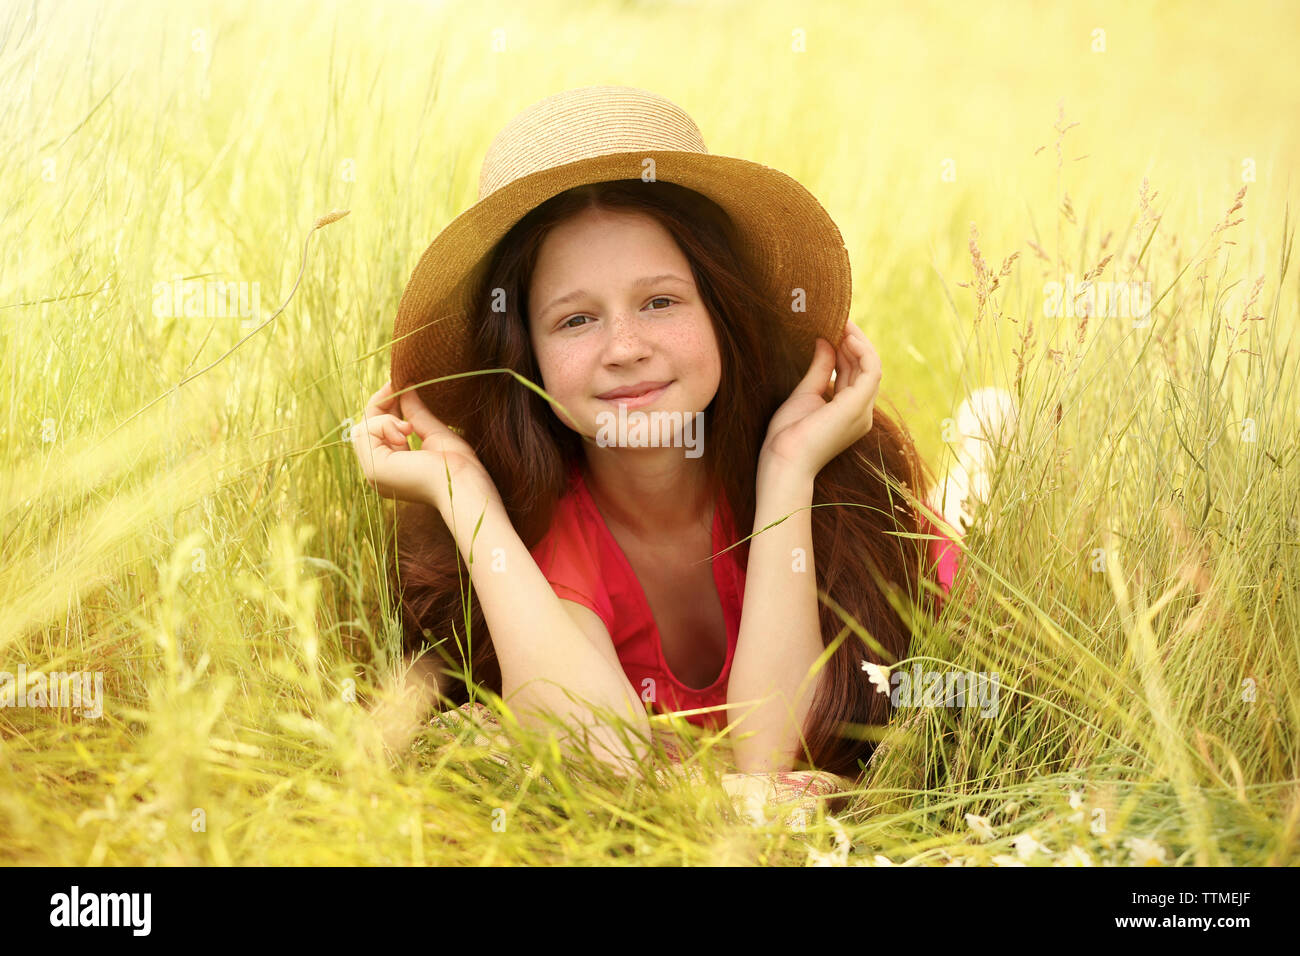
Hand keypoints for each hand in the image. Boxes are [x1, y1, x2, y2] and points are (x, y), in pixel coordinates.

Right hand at [350, 380, 502, 519]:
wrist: (464, 486)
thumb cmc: (459, 466)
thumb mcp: (434, 433)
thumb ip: (416, 414)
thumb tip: (405, 388)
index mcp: (393, 469)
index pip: (376, 432)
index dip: (384, 406)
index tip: (397, 385)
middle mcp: (379, 474)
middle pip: (365, 428)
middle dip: (380, 403)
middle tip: (396, 385)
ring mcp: (374, 474)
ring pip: (362, 428)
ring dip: (385, 418)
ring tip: (409, 427)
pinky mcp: (374, 470)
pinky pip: (364, 433)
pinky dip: (383, 424)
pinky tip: (405, 432)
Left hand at [759, 320, 880, 482]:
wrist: (783, 461)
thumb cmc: (788, 436)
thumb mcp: (805, 394)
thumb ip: (819, 369)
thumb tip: (825, 341)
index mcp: (849, 412)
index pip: (855, 373)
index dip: (846, 348)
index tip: (832, 328)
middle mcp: (861, 412)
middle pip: (864, 367)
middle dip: (852, 341)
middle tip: (837, 319)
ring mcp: (862, 410)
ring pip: (871, 365)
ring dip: (857, 341)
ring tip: (841, 323)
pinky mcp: (858, 406)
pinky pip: (871, 370)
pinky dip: (862, 350)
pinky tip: (846, 337)